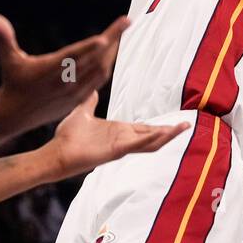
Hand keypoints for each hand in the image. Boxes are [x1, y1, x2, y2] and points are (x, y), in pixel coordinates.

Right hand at [0, 14, 126, 133]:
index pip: (73, 56)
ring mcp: (73, 92)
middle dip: (112, 40)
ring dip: (112, 52)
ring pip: (100, 71)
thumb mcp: (7, 58)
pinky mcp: (77, 98)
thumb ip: (4, 36)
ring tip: (120, 34)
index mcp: (48, 70)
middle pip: (93, 59)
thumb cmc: (12, 81)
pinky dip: (107, 66)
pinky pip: (98, 81)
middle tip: (125, 22)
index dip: (89, 47)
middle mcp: (64, 81)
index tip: (105, 37)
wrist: (15, 114)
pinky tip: (112, 53)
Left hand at [47, 91, 188, 178]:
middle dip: (170, 131)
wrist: (55, 152)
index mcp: (118, 132)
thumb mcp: (82, 113)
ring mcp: (121, 147)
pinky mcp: (116, 151)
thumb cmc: (66, 137)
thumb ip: (89, 103)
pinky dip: (153, 139)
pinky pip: (138, 145)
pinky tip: (166, 133)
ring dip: (167, 135)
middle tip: (187, 125)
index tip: (173, 121)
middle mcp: (122, 140)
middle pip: (152, 136)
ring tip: (184, 127)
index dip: (159, 126)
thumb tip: (91, 90)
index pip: (144, 129)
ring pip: (150, 142)